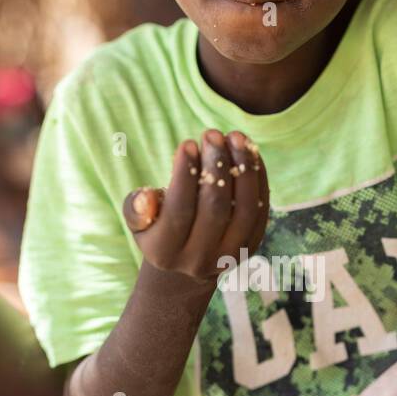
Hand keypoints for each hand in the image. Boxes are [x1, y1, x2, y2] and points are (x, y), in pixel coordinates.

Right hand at [123, 129, 268, 282]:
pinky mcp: (251, 246)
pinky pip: (261, 210)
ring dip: (243, 168)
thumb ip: (135, 208)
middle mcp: (198, 260)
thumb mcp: (138, 219)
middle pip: (214, 209)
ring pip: (245, 209)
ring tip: (235, 137)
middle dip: (215, 166)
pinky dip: (258, 178)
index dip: (184, 175)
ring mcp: (229, 256)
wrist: (187, 257)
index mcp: (164, 252)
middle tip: (211, 134)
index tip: (187, 143)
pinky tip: (249, 151)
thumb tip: (145, 198)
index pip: (178, 211)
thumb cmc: (157, 225)